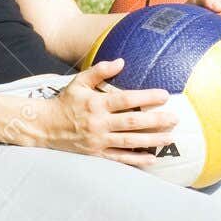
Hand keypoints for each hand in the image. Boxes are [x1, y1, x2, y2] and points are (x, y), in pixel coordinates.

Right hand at [33, 59, 178, 166]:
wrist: (45, 126)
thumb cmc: (66, 101)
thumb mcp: (79, 81)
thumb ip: (100, 70)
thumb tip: (121, 61)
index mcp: (96, 103)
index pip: (126, 99)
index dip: (147, 97)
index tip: (165, 95)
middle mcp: (99, 123)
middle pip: (132, 122)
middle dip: (156, 120)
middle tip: (175, 119)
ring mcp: (98, 141)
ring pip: (130, 142)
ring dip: (152, 141)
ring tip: (170, 138)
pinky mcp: (96, 154)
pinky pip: (119, 158)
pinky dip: (136, 160)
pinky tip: (151, 159)